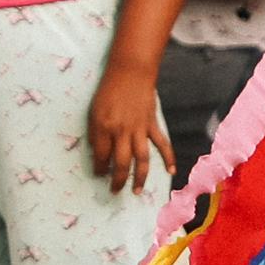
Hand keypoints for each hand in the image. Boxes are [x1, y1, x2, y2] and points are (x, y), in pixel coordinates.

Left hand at [85, 63, 165, 193]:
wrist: (130, 73)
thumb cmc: (108, 91)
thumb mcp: (93, 111)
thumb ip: (95, 132)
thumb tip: (97, 151)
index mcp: (104, 128)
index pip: (101, 156)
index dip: (99, 169)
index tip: (98, 175)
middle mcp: (122, 132)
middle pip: (122, 163)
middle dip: (118, 180)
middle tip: (114, 191)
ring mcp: (139, 129)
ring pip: (142, 159)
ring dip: (140, 177)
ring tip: (136, 191)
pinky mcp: (152, 125)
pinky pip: (162, 144)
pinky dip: (168, 158)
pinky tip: (170, 172)